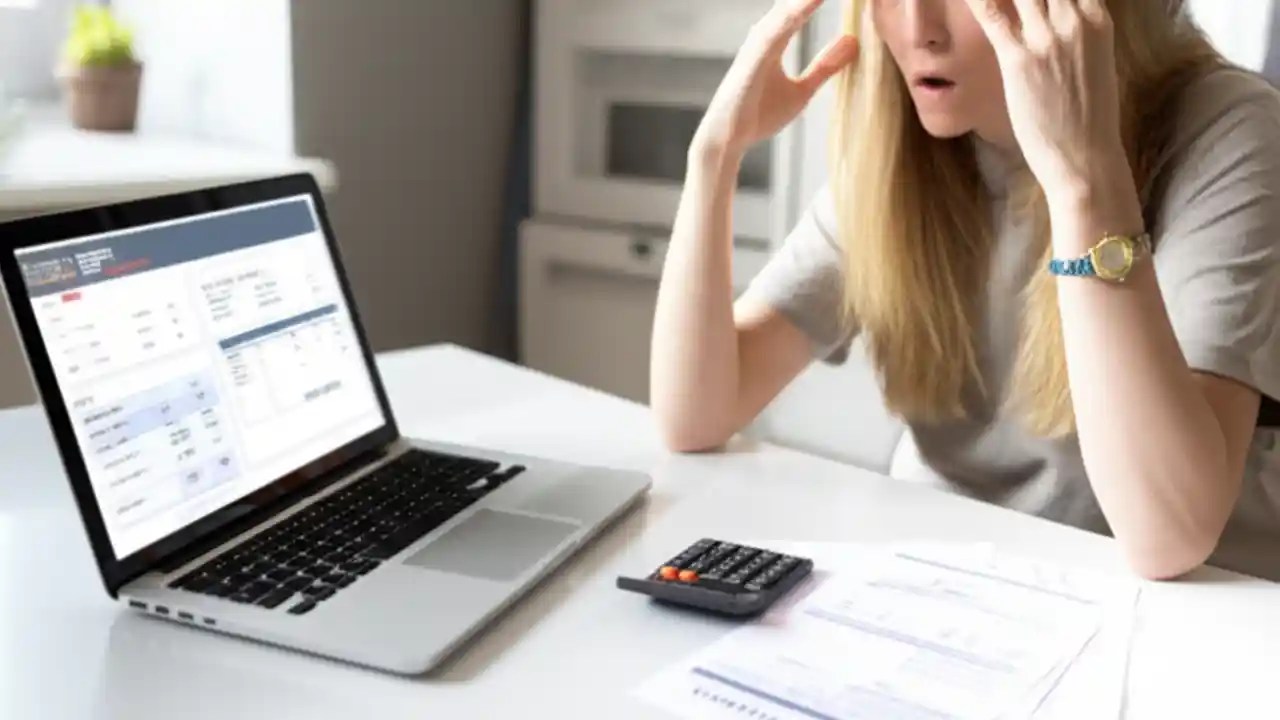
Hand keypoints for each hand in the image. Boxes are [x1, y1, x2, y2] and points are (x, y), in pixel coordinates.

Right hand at [694, 0, 857, 160]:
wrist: (726, 142)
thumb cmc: (756, 116)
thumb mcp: (802, 91)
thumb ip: (825, 67)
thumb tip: (852, 41)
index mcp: (774, 41)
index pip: (801, 8)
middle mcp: (763, 38)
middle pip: (792, 4)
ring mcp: (756, 47)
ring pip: (784, 11)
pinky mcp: (751, 60)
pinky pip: (774, 32)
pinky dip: (792, 14)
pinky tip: (810, 1)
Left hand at [961, 0, 1126, 199]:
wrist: (1086, 156)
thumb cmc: (1087, 117)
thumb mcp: (1092, 61)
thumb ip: (1075, 33)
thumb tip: (1053, 21)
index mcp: (1096, 19)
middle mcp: (1074, 21)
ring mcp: (1047, 39)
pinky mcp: (1020, 61)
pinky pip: (993, 16)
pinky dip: (978, 1)